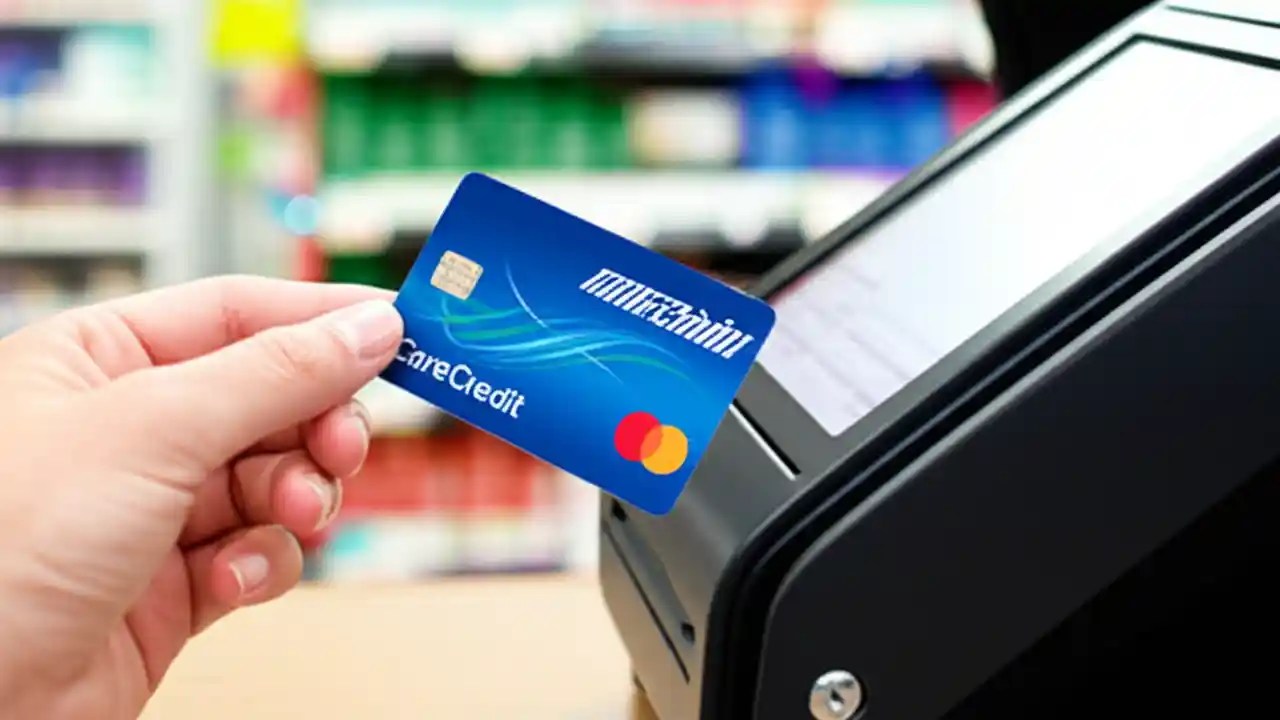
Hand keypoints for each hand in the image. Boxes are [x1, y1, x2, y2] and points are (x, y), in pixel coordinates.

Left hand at [0, 275, 402, 718]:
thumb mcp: (152, 429)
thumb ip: (274, 374)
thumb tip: (369, 326)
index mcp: (98, 359)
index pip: (236, 314)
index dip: (318, 322)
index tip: (396, 333)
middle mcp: (128, 428)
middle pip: (271, 399)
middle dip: (315, 427)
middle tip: (340, 448)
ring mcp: (152, 508)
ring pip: (276, 479)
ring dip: (297, 500)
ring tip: (288, 519)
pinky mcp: (173, 583)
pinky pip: (257, 552)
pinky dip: (264, 563)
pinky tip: (236, 579)